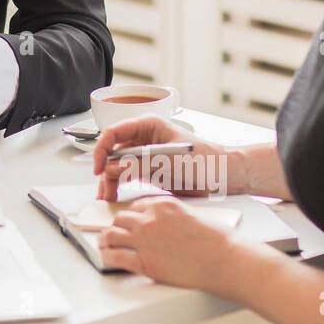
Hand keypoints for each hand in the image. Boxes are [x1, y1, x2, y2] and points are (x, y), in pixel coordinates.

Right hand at [91, 115, 226, 199]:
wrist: (224, 176)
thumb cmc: (205, 160)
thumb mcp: (170, 161)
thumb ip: (139, 164)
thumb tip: (112, 168)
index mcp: (148, 125)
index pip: (114, 133)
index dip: (101, 150)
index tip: (98, 168)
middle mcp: (143, 138)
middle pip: (112, 152)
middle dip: (104, 170)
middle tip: (103, 190)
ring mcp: (145, 155)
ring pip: (117, 166)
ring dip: (109, 181)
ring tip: (106, 197)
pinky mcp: (148, 170)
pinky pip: (127, 176)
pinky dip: (119, 186)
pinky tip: (115, 196)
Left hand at [96, 195, 235, 289]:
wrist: (224, 259)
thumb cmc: (217, 240)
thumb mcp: (192, 215)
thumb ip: (172, 217)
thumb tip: (166, 226)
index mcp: (162, 205)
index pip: (135, 206)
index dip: (131, 216)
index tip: (128, 222)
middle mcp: (149, 220)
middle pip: (120, 219)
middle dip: (116, 226)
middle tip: (114, 233)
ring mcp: (144, 240)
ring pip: (111, 235)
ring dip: (105, 240)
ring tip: (104, 244)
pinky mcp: (144, 262)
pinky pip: (115, 257)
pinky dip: (107, 257)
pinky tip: (107, 258)